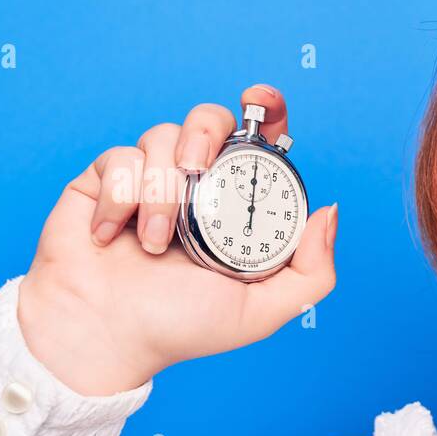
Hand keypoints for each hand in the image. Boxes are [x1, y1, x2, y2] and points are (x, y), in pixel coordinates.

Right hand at [17, 85, 337, 396]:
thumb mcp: (262, 310)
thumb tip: (330, 211)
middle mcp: (198, 186)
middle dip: (204, 133)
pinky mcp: (106, 179)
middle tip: (195, 171)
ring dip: (161, 192)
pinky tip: (116, 236)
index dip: (266, 110)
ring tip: (157, 243)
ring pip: (162, 136)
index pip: (259, 143)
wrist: (107, 334)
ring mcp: (151, 179)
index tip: (259, 101)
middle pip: (210, 120)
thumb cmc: (181, 326)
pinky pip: (119, 158)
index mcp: (238, 206)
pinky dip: (121, 198)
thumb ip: (311, 271)